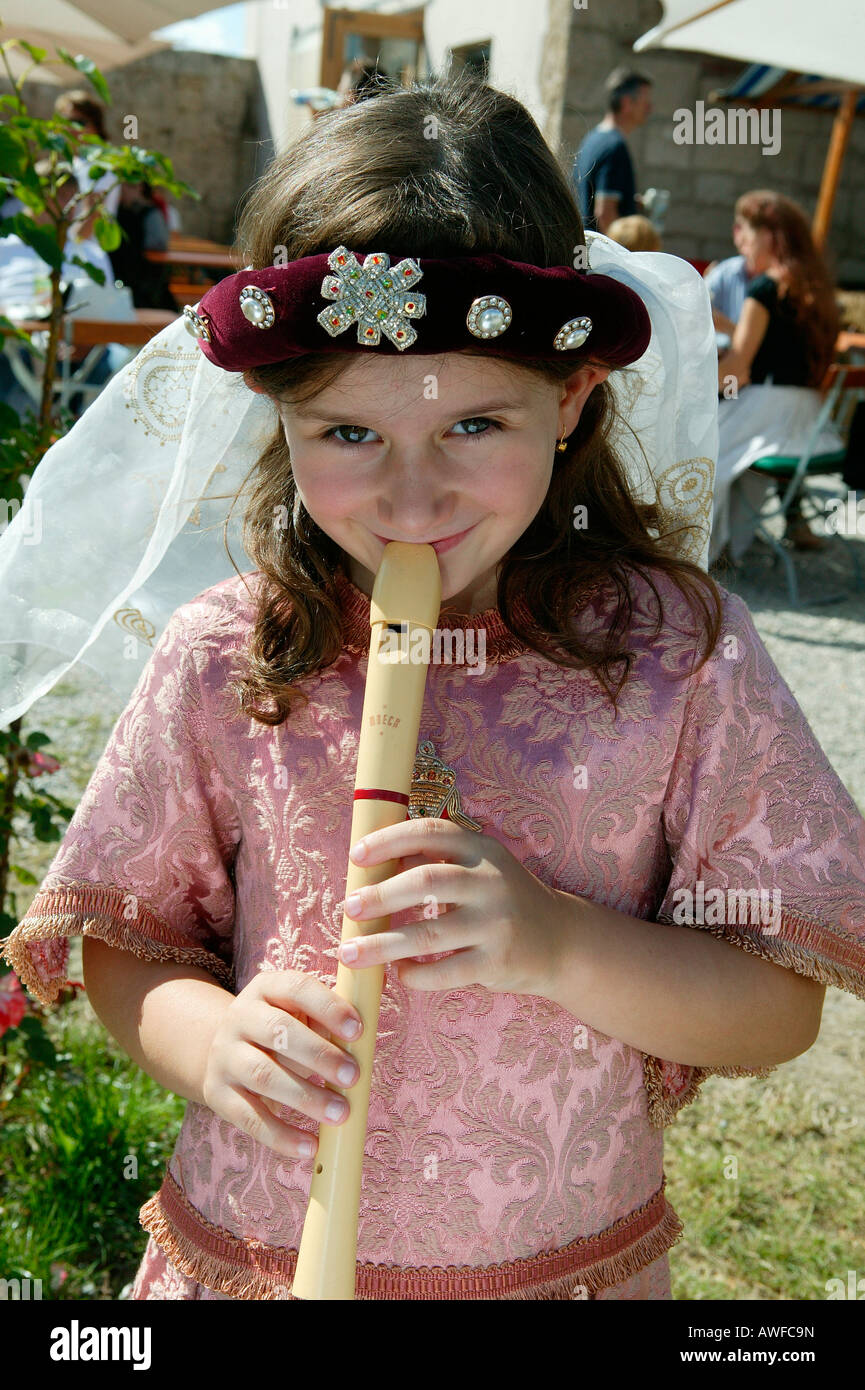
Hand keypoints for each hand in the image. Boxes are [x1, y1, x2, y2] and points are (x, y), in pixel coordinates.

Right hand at [201, 969, 364, 1159]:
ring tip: (340, 1114)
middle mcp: (239, 1017)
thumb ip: (331, 1014)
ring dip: (305, 1097)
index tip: (359, 1030)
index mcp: (266, 989)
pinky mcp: (217, 1093)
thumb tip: (373, 1012)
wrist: (222, 1050)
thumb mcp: (301, 1012)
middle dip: (320, 1056)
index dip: (328, 1007)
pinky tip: (309, 1147)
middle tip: (354, 1077)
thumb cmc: (283, 1030)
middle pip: (278, 1032)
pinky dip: (281, 1136)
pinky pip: (249, 1117)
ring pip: (262, 1075)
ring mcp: (224, 1056)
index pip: (296, 987)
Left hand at [338, 817, 569, 996]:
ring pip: (428, 933)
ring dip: (383, 944)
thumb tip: (373, 862)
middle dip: (380, 895)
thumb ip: (435, 862)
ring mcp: (496, 923)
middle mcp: (491, 882)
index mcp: (481, 850)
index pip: (430, 832)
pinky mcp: (498, 962)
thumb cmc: (503, 900)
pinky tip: (398, 974)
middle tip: (349, 908)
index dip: (389, 840)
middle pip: (426, 881)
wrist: (562, 940)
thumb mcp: (478, 869)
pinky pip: (446, 971)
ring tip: (351, 953)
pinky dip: (416, 975)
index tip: (356, 855)